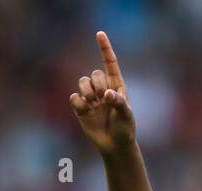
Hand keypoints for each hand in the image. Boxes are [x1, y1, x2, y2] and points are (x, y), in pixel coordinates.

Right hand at [70, 31, 135, 155]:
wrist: (115, 145)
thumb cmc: (125, 129)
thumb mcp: (127, 116)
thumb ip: (119, 103)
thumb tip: (107, 95)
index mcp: (117, 85)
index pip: (110, 63)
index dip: (105, 48)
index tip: (100, 34)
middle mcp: (103, 88)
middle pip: (94, 74)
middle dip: (98, 84)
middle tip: (103, 98)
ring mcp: (91, 97)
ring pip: (82, 82)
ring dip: (87, 91)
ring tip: (94, 104)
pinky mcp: (81, 107)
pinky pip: (74, 97)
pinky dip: (79, 104)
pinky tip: (87, 113)